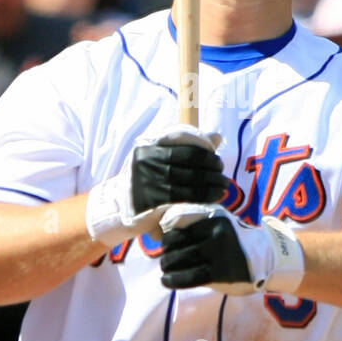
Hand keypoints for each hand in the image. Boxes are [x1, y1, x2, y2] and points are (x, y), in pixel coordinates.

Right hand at [86, 124, 226, 247]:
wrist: (119, 205)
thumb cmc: (146, 178)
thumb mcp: (159, 157)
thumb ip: (187, 146)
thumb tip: (217, 136)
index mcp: (149, 145)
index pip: (184, 142)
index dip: (205, 151)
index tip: (216, 159)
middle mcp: (147, 161)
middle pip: (189, 162)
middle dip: (212, 169)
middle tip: (222, 176)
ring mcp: (148, 182)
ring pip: (189, 182)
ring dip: (211, 186)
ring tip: (222, 188)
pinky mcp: (152, 202)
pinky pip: (184, 200)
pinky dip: (202, 199)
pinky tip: (211, 199)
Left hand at [159, 203, 303, 295]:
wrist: (268, 258)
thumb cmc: (236, 241)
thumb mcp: (220, 222)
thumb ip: (197, 223)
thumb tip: (162, 230)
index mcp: (214, 216)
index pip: (177, 224)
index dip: (168, 236)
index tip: (166, 244)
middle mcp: (216, 231)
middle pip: (176, 242)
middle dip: (166, 253)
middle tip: (165, 259)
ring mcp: (219, 252)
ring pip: (179, 260)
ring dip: (167, 266)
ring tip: (166, 270)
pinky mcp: (221, 273)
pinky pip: (189, 277)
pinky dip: (173, 279)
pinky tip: (166, 281)